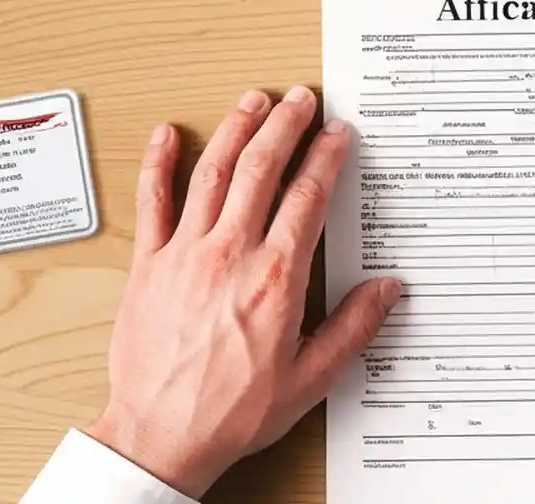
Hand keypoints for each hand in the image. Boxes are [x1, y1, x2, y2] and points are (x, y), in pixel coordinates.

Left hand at [86, 87, 400, 497]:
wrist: (162, 435)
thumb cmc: (231, 411)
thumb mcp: (310, 379)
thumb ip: (352, 329)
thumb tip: (386, 290)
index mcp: (275, 278)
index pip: (308, 196)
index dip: (326, 156)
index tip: (338, 134)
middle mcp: (230, 254)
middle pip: (262, 169)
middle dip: (285, 125)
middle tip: (300, 100)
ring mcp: (185, 254)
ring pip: (213, 172)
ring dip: (235, 129)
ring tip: (252, 102)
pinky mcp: (148, 265)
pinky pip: (153, 201)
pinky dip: (158, 163)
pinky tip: (166, 135)